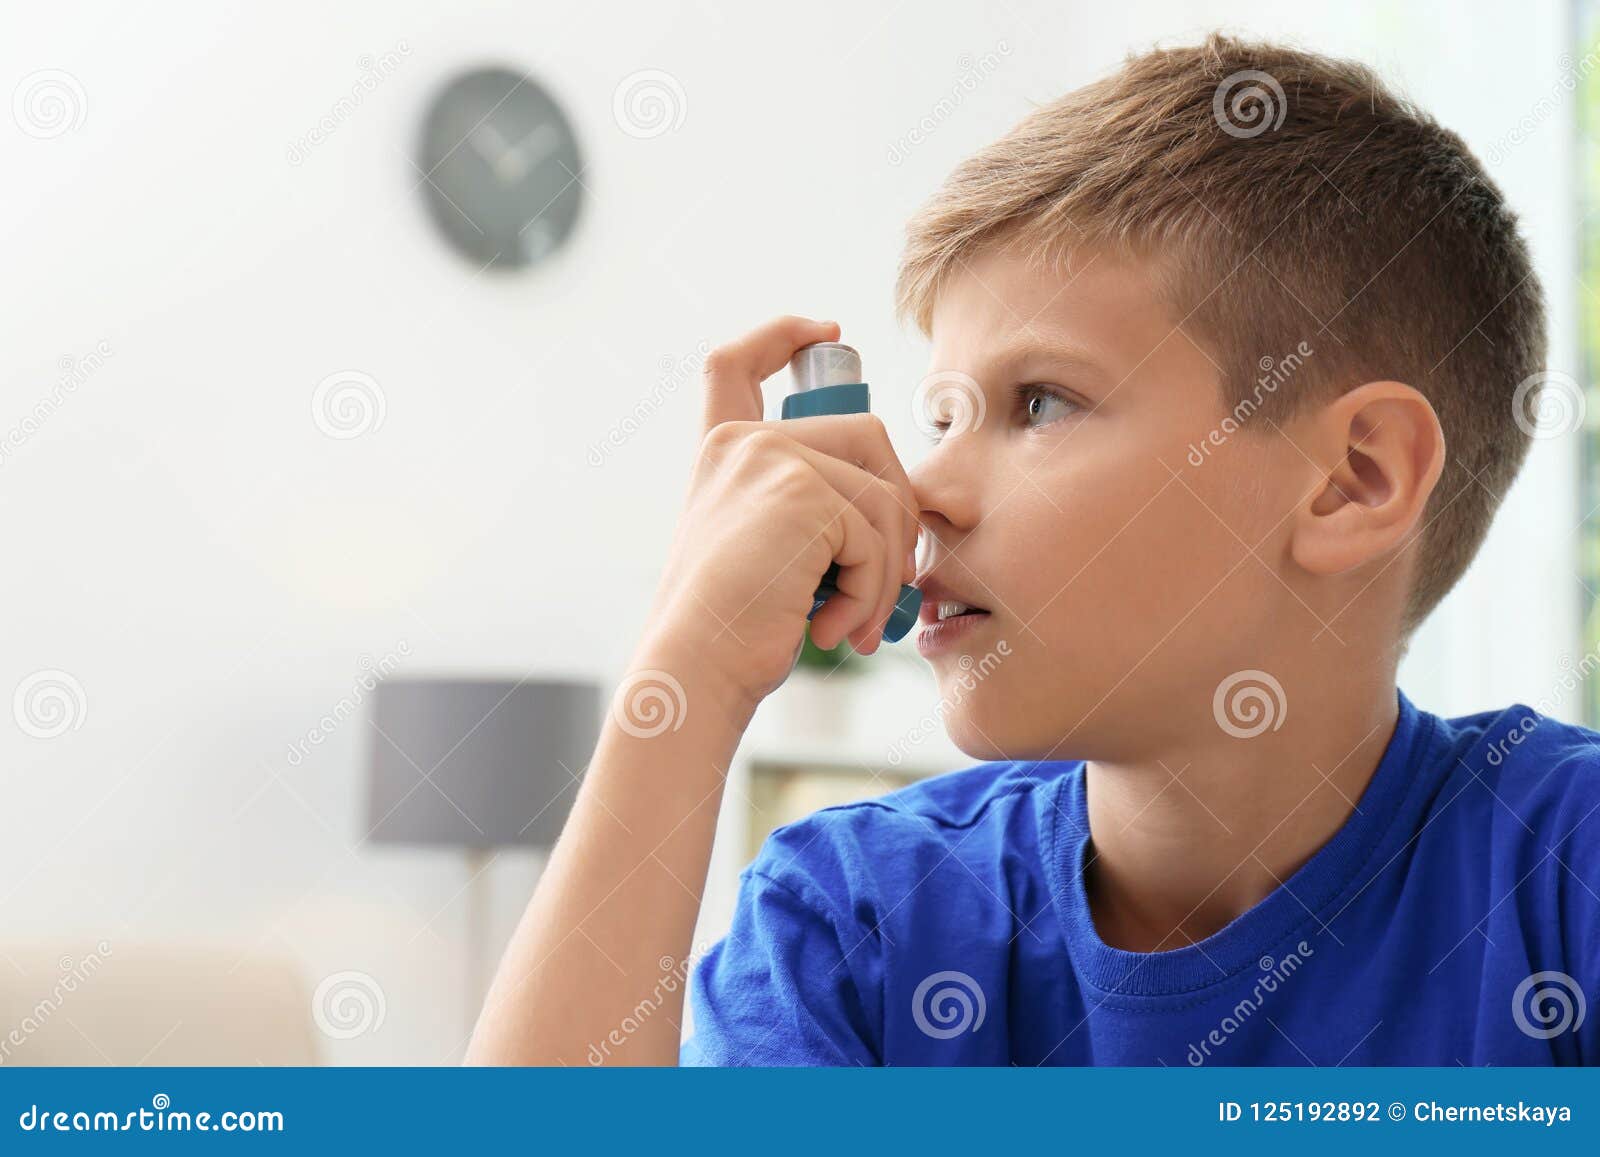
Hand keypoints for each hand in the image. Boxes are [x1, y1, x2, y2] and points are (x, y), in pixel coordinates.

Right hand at [641, 316, 919, 708]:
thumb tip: (924, 506)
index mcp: (722, 452)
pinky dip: (871, 593)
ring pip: (885, 492)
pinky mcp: (804, 492)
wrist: (696, 668)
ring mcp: (772, 458)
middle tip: (888, 583)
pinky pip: (879, 535)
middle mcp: (741, 442)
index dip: (784, 334)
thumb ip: (819, 513)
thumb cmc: (732, 632)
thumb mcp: (770, 553)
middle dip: (897, 511)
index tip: (827, 331)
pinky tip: (831, 629)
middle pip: (866, 434)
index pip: (741, 363)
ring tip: (855, 624)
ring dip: (886, 570)